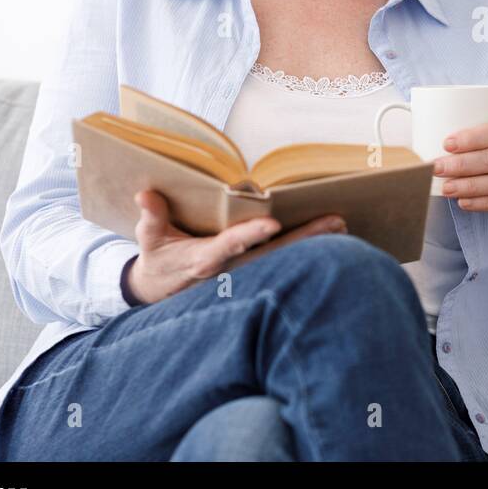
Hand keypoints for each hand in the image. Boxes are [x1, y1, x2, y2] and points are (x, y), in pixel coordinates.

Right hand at [126, 189, 345, 304]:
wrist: (161, 293)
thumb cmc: (159, 260)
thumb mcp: (149, 240)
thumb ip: (151, 217)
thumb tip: (145, 194)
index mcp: (204, 259)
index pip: (230, 245)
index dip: (249, 235)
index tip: (271, 224)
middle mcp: (230, 270)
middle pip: (272, 255)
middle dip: (304, 238)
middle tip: (335, 221)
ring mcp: (245, 276)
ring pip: (283, 261)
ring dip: (312, 244)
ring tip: (342, 226)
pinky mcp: (253, 277)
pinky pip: (283, 264)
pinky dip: (305, 252)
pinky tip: (330, 239)